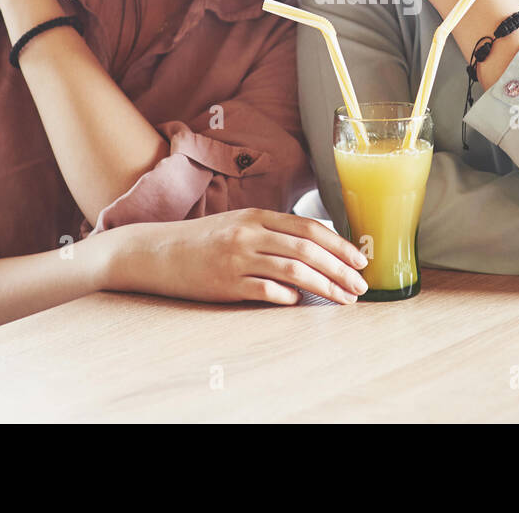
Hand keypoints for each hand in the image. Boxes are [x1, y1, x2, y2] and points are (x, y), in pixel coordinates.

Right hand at [101, 208, 370, 304]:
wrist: (158, 251)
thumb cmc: (204, 240)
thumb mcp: (239, 224)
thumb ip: (274, 231)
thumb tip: (315, 246)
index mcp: (257, 216)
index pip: (309, 228)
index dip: (340, 245)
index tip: (360, 260)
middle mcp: (250, 233)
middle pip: (307, 250)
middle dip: (340, 269)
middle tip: (361, 285)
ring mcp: (237, 258)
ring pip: (293, 270)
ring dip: (325, 286)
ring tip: (344, 298)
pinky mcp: (224, 284)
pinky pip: (264, 290)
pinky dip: (287, 296)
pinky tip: (301, 302)